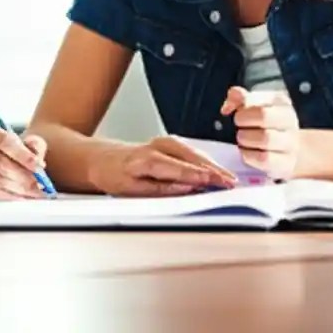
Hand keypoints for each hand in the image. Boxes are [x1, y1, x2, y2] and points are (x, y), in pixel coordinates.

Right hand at [0, 126, 48, 200]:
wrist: (1, 162)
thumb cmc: (14, 152)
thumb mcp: (26, 143)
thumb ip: (35, 147)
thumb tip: (38, 161)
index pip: (3, 141)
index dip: (23, 154)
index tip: (39, 166)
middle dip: (22, 174)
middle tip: (39, 184)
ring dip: (17, 188)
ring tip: (34, 193)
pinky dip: (8, 197)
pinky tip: (21, 198)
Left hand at [88, 136, 236, 196]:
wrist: (101, 159)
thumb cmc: (113, 175)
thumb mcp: (132, 190)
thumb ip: (161, 189)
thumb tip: (188, 187)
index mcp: (145, 159)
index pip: (179, 168)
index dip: (201, 176)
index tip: (218, 184)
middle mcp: (156, 147)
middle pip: (190, 158)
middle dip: (212, 171)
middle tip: (231, 184)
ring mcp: (163, 142)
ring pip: (193, 153)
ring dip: (211, 166)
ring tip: (228, 179)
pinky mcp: (168, 143)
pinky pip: (190, 151)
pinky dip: (204, 161)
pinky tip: (214, 171)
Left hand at [221, 86, 299, 179]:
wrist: (284, 150)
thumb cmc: (262, 124)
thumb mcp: (251, 106)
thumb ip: (237, 98)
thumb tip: (227, 107)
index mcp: (280, 102)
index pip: (258, 97)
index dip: (241, 105)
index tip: (233, 111)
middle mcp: (289, 121)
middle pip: (264, 115)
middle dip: (243, 120)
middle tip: (238, 125)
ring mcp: (290, 143)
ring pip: (266, 138)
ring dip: (246, 138)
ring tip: (242, 139)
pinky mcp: (285, 163)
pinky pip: (264, 158)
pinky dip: (249, 155)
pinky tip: (246, 152)